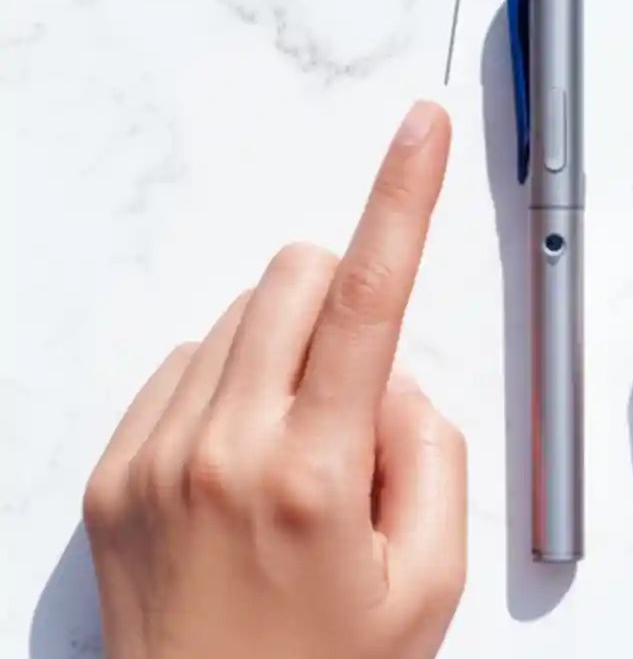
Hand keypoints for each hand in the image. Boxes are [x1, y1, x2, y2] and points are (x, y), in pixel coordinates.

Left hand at [83, 102, 465, 658]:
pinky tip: (243, 468)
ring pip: (240, 318)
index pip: (371, 299)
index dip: (405, 199)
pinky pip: (185, 366)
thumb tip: (395, 384)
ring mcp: (154, 455)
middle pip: (294, 279)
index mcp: (313, 475)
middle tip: (359, 392)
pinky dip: (230, 386)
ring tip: (300, 458)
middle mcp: (221, 449)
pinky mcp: (114, 468)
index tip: (422, 131)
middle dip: (344, 298)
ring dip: (289, 353)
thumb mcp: (429, 586)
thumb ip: (434, 457)